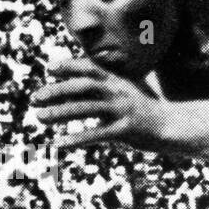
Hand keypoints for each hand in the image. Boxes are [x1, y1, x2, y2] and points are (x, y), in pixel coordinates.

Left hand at [33, 56, 163, 150]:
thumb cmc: (145, 110)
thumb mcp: (126, 92)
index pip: (89, 68)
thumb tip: (76, 91)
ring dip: (60, 112)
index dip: (68, 66)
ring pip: (85, 108)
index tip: (49, 69)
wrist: (173, 126)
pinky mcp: (125, 131)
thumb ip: (105, 88)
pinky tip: (59, 143)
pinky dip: (76, 138)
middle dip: (56, 90)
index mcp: (117, 80)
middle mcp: (118, 91)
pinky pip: (96, 134)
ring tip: (39, 117)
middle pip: (82, 86)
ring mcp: (122, 110)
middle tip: (35, 98)